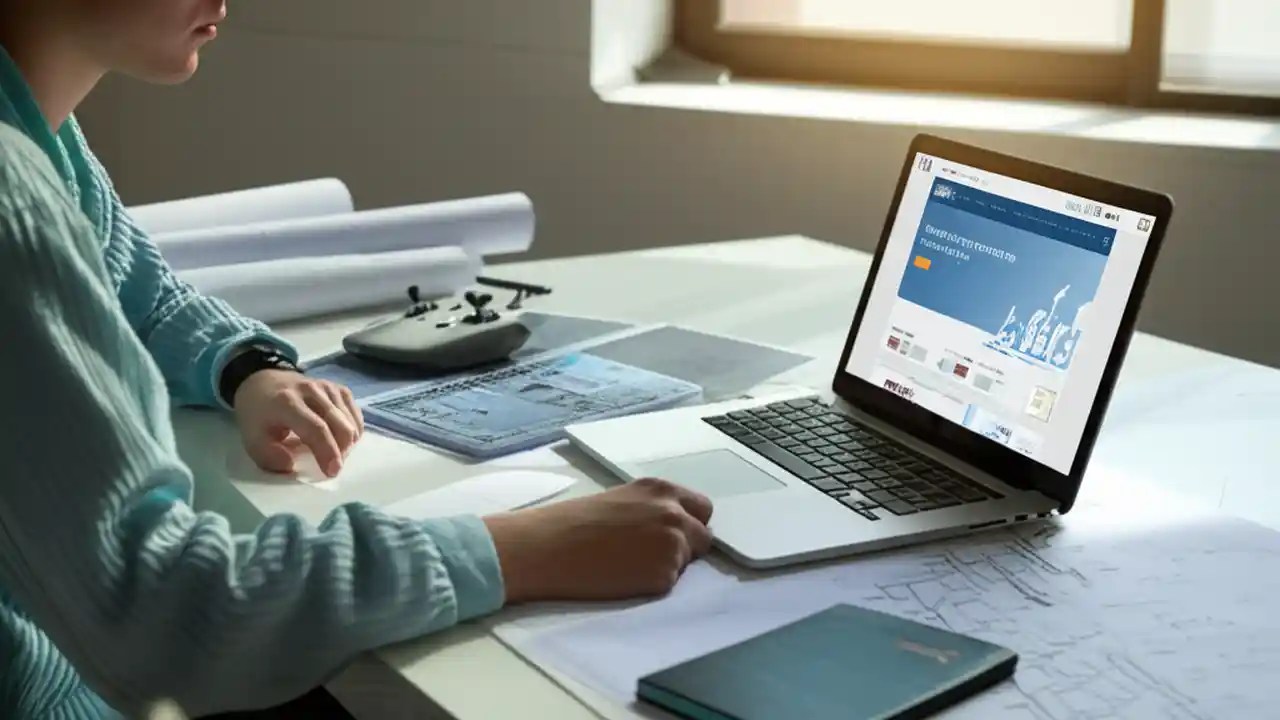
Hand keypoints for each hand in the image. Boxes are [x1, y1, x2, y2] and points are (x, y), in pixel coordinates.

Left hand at [233, 370, 363, 476]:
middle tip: (331, 466)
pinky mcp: (338, 388)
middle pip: (339, 425)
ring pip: (350, 421)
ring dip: (347, 443)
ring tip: (334, 453)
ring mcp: (327, 387)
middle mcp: (311, 391)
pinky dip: (353, 430)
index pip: (317, 429)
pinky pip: (355, 414)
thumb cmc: (258, 414)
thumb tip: (292, 466)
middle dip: (341, 452)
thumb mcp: (252, 439)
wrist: (263, 382)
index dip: (328, 452)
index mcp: (287, 402)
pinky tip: (342, 439)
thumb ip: (269, 457)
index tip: (332, 472)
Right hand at [484, 478, 713, 602]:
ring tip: (627, 566)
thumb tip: (670, 528)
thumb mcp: (621, 501)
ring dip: (667, 567)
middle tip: (652, 556)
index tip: (674, 535)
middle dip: (687, 548)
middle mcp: (674, 513)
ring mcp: (672, 544)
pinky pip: (669, 584)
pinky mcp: (664, 575)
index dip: (689, 524)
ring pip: (686, 563)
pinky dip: (652, 585)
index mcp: (661, 490)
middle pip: (704, 537)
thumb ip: (651, 509)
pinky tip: (623, 578)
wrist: (546, 547)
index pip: (701, 508)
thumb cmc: (572, 523)